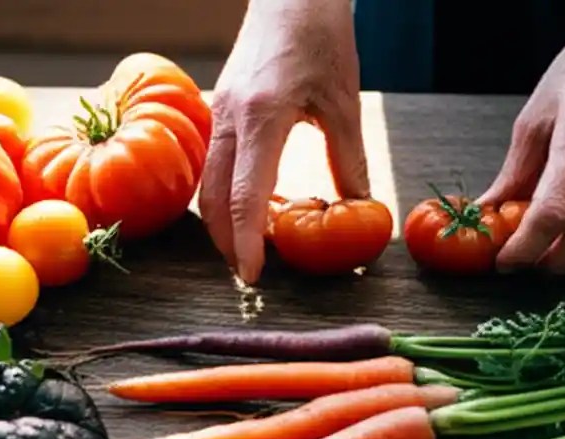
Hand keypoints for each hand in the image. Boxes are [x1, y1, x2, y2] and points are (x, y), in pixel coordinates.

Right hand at [199, 0, 369, 284]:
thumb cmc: (321, 37)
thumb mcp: (345, 102)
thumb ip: (349, 161)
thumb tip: (357, 209)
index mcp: (262, 117)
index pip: (245, 196)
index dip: (245, 242)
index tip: (253, 276)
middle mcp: (230, 117)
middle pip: (214, 197)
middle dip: (225, 241)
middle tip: (249, 273)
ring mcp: (219, 111)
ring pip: (208, 181)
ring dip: (222, 220)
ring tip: (248, 247)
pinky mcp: (220, 108)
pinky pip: (213, 162)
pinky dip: (225, 193)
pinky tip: (249, 206)